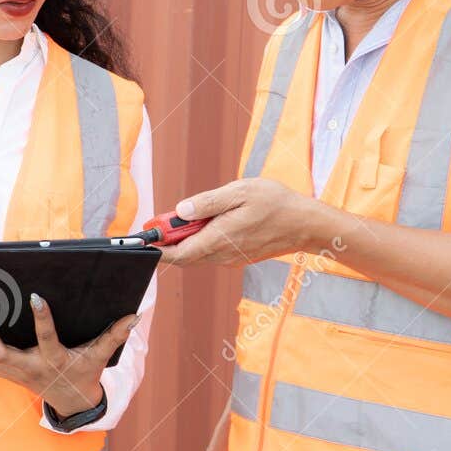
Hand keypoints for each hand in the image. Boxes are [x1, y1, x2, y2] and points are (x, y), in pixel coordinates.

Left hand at [0, 294, 139, 416]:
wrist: (72, 402)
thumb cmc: (85, 373)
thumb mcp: (100, 355)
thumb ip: (114, 334)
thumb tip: (134, 315)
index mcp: (53, 359)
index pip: (48, 337)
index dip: (43, 318)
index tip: (35, 297)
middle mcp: (29, 367)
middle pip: (2, 354)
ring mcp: (14, 373)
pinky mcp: (6, 375)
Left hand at [159, 177, 319, 266]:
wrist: (305, 224)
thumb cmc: (276, 204)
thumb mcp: (240, 192)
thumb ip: (208, 202)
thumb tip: (181, 210)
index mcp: (219, 238)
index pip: (179, 253)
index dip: (158, 248)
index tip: (145, 239)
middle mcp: (223, 254)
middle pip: (185, 257)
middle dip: (169, 243)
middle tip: (163, 223)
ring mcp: (231, 258)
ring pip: (198, 255)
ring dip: (186, 241)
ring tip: (187, 219)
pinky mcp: (238, 257)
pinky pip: (212, 253)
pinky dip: (202, 242)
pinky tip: (209, 224)